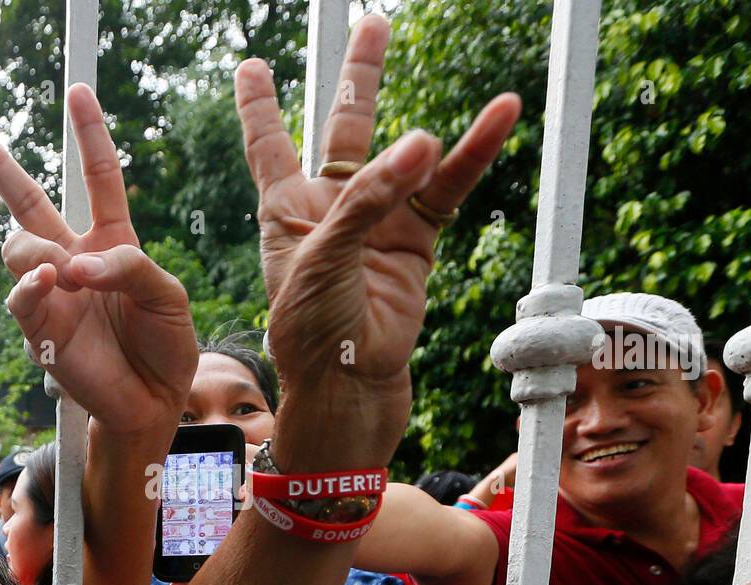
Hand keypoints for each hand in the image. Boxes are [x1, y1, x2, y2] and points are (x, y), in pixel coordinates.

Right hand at [0, 85, 197, 436]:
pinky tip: (50, 283)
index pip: (99, 179)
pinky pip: (21, 296)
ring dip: (38, 251)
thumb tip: (74, 266)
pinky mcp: (40, 328)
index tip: (79, 92)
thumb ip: (129, 267)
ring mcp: (53, 293)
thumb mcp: (167, 295)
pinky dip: (31, 286)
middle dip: (2, 168)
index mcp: (113, 242)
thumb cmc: (166, 344)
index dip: (90, 136)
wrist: (153, 399)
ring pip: (19, 248)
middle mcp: (75, 261)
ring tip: (63, 273)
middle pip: (31, 203)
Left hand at [234, 15, 519, 401]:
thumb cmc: (312, 328)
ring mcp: (379, 224)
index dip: (260, 106)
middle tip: (373, 24)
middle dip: (359, 79)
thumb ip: (366, 200)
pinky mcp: (418, 243)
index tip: (250, 65)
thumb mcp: (322, 257)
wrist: (348, 382)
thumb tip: (423, 141)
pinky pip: (449, 189)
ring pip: (404, 155)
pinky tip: (500, 115)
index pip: (269, 145)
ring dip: (421, 105)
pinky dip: (474, 153)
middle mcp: (333, 210)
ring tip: (458, 74)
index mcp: (287, 212)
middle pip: (344, 129)